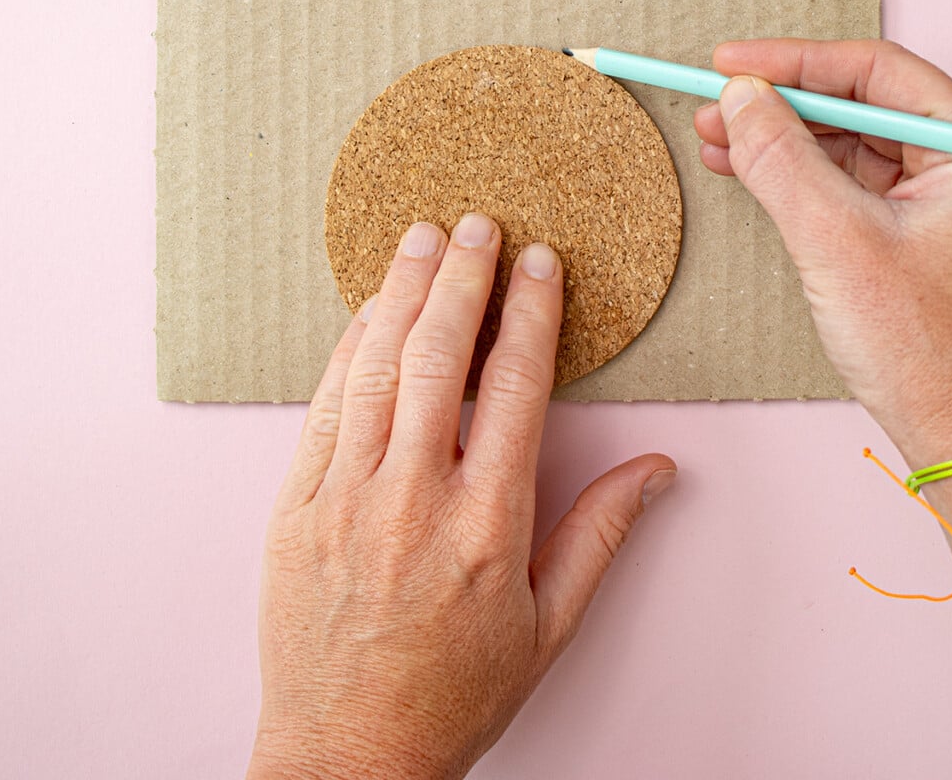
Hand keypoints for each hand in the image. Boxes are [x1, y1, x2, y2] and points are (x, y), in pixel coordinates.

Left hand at [250, 214, 675, 779]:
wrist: (347, 754)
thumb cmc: (453, 695)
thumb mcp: (549, 627)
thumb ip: (601, 536)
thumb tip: (657, 468)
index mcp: (486, 527)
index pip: (512, 388)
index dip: (529, 314)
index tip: (538, 265)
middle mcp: (412, 500)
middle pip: (438, 358)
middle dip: (462, 279)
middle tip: (478, 224)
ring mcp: (344, 500)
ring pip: (375, 369)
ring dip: (401, 293)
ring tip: (421, 240)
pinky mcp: (294, 508)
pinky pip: (324, 408)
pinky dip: (347, 350)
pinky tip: (367, 312)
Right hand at [694, 39, 951, 468]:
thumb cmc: (934, 359)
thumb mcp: (837, 244)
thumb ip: (781, 159)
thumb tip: (740, 97)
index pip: (874, 71)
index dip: (792, 61)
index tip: (726, 63)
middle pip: (866, 105)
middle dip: (784, 105)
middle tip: (713, 108)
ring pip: (860, 149)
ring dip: (790, 145)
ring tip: (719, 143)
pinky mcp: (935, 244)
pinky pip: (865, 193)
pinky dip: (810, 185)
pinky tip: (761, 182)